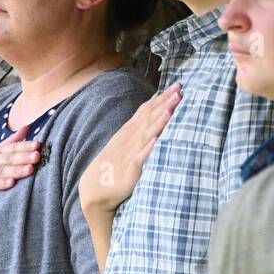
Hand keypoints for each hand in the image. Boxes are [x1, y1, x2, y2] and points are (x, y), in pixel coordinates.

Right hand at [0, 124, 40, 209]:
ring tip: (30, 169)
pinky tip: (11, 184)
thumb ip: (9, 142)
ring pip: (0, 171)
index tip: (39, 144)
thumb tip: (27, 128)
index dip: (25, 146)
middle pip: (7, 158)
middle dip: (23, 156)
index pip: (11, 147)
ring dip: (15, 170)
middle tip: (38, 155)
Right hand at [79, 82, 180, 212]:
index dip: (162, 97)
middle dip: (165, 102)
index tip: (177, 85)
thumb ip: (138, 128)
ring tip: (172, 108)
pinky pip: (140, 157)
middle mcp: (130, 138)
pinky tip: (156, 139)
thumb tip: (154, 112)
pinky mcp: (130, 169)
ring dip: (160, 120)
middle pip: (150, 116)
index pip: (147, 109)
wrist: (94, 188)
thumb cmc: (112, 165)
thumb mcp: (124, 143)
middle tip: (179, 88)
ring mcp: (130, 152)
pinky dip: (148, 148)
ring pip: (147, 133)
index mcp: (129, 131)